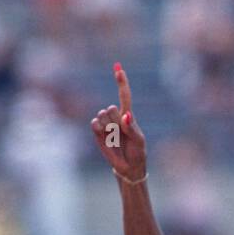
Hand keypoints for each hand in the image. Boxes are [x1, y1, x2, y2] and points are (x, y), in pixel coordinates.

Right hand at [91, 62, 146, 181]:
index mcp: (128, 115)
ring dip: (108, 127)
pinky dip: (98, 129)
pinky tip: (105, 136)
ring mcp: (105, 123)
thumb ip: (132, 129)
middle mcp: (115, 116)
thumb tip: (125, 116)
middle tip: (122, 133)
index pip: (124, 95)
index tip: (118, 67)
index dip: (121, 81)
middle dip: (116, 120)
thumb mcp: (139, 141)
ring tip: (115, 138)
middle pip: (111, 108)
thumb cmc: (137, 152)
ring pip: (102, 115)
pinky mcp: (97, 132)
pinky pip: (94, 123)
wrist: (129, 167)